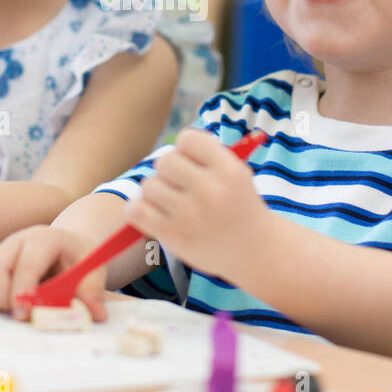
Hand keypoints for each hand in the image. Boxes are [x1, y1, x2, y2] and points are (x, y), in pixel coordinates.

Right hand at [0, 226, 108, 321]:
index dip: (23, 291)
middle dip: (4, 299)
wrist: (66, 247)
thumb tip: (96, 314)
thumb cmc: (78, 258)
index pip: (27, 263)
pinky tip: (7, 304)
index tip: (23, 316)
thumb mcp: (92, 269)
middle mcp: (16, 241)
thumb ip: (93, 290)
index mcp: (43, 238)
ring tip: (18, 308)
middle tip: (23, 316)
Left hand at [127, 128, 269, 280]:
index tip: (193, 164)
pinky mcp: (173, 236)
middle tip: (181, 185)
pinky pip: (136, 210)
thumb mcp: (237, 175)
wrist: (255, 252)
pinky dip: (139, 209)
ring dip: (155, 192)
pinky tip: (153, 213)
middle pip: (165, 161)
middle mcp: (211, 191)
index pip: (187, 139)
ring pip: (149, 185)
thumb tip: (172, 144)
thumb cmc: (238, 207)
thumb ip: (207, 156)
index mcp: (229, 171)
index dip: (186, 150)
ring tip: (172, 203)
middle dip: (169, 171)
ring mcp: (191, 215)